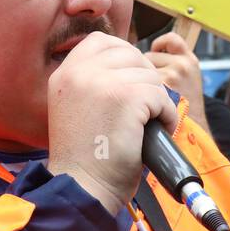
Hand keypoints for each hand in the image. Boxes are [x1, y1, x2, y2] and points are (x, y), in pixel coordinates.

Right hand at [46, 32, 177, 215]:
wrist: (82, 189)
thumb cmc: (85, 159)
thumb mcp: (74, 107)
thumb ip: (92, 82)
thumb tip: (132, 65)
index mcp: (65, 74)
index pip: (101, 41)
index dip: (124, 56)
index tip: (130, 82)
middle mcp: (79, 72)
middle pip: (130, 53)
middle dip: (144, 79)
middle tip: (142, 109)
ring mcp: (102, 82)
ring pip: (149, 76)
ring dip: (156, 101)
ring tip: (145, 126)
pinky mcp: (126, 97)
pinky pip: (161, 96)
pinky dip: (165, 116)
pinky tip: (153, 132)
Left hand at [144, 31, 202, 99]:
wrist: (191, 129)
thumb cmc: (183, 105)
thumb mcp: (187, 78)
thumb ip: (172, 62)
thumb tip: (138, 50)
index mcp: (190, 60)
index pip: (170, 40)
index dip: (160, 44)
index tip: (156, 52)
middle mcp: (183, 65)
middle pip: (149, 55)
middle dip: (148, 68)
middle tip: (158, 87)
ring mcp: (172, 75)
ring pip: (142, 69)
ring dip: (142, 79)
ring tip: (154, 95)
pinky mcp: (162, 86)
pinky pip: (140, 81)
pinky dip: (141, 89)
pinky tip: (148, 99)